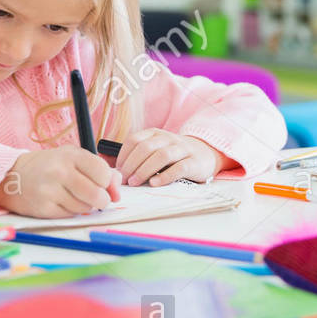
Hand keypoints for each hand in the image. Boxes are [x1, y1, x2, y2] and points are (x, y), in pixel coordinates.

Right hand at [0, 147, 120, 217]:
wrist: (14, 176)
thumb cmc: (51, 166)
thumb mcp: (74, 158)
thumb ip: (100, 170)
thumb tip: (116, 192)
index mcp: (71, 156)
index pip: (103, 174)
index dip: (107, 182)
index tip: (101, 183)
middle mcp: (60, 172)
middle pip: (97, 195)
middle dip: (101, 200)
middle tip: (96, 197)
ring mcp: (50, 191)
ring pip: (84, 208)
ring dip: (85, 206)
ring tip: (74, 196)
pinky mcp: (44, 208)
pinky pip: (70, 215)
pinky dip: (71, 212)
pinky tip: (62, 202)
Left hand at [115, 129, 229, 185]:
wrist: (205, 154)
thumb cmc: (174, 157)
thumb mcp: (155, 150)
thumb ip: (136, 156)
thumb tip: (111, 167)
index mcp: (155, 134)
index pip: (135, 140)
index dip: (123, 155)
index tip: (118, 171)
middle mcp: (168, 138)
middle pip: (146, 148)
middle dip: (131, 164)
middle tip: (124, 180)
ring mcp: (182, 149)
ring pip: (161, 155)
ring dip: (145, 170)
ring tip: (135, 182)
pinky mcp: (194, 162)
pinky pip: (179, 168)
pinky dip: (165, 176)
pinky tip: (155, 184)